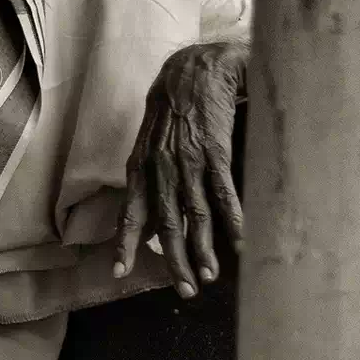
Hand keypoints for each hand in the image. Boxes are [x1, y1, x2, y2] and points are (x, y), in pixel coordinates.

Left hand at [113, 40, 246, 297]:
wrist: (195, 69)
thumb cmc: (172, 111)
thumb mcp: (148, 145)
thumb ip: (146, 183)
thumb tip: (145, 224)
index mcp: (141, 168)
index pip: (131, 213)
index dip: (125, 243)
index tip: (119, 273)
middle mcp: (160, 168)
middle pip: (167, 223)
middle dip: (175, 260)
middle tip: (186, 290)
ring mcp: (188, 160)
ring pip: (195, 214)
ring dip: (204, 248)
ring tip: (210, 276)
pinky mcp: (216, 151)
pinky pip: (225, 193)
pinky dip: (233, 221)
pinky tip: (240, 244)